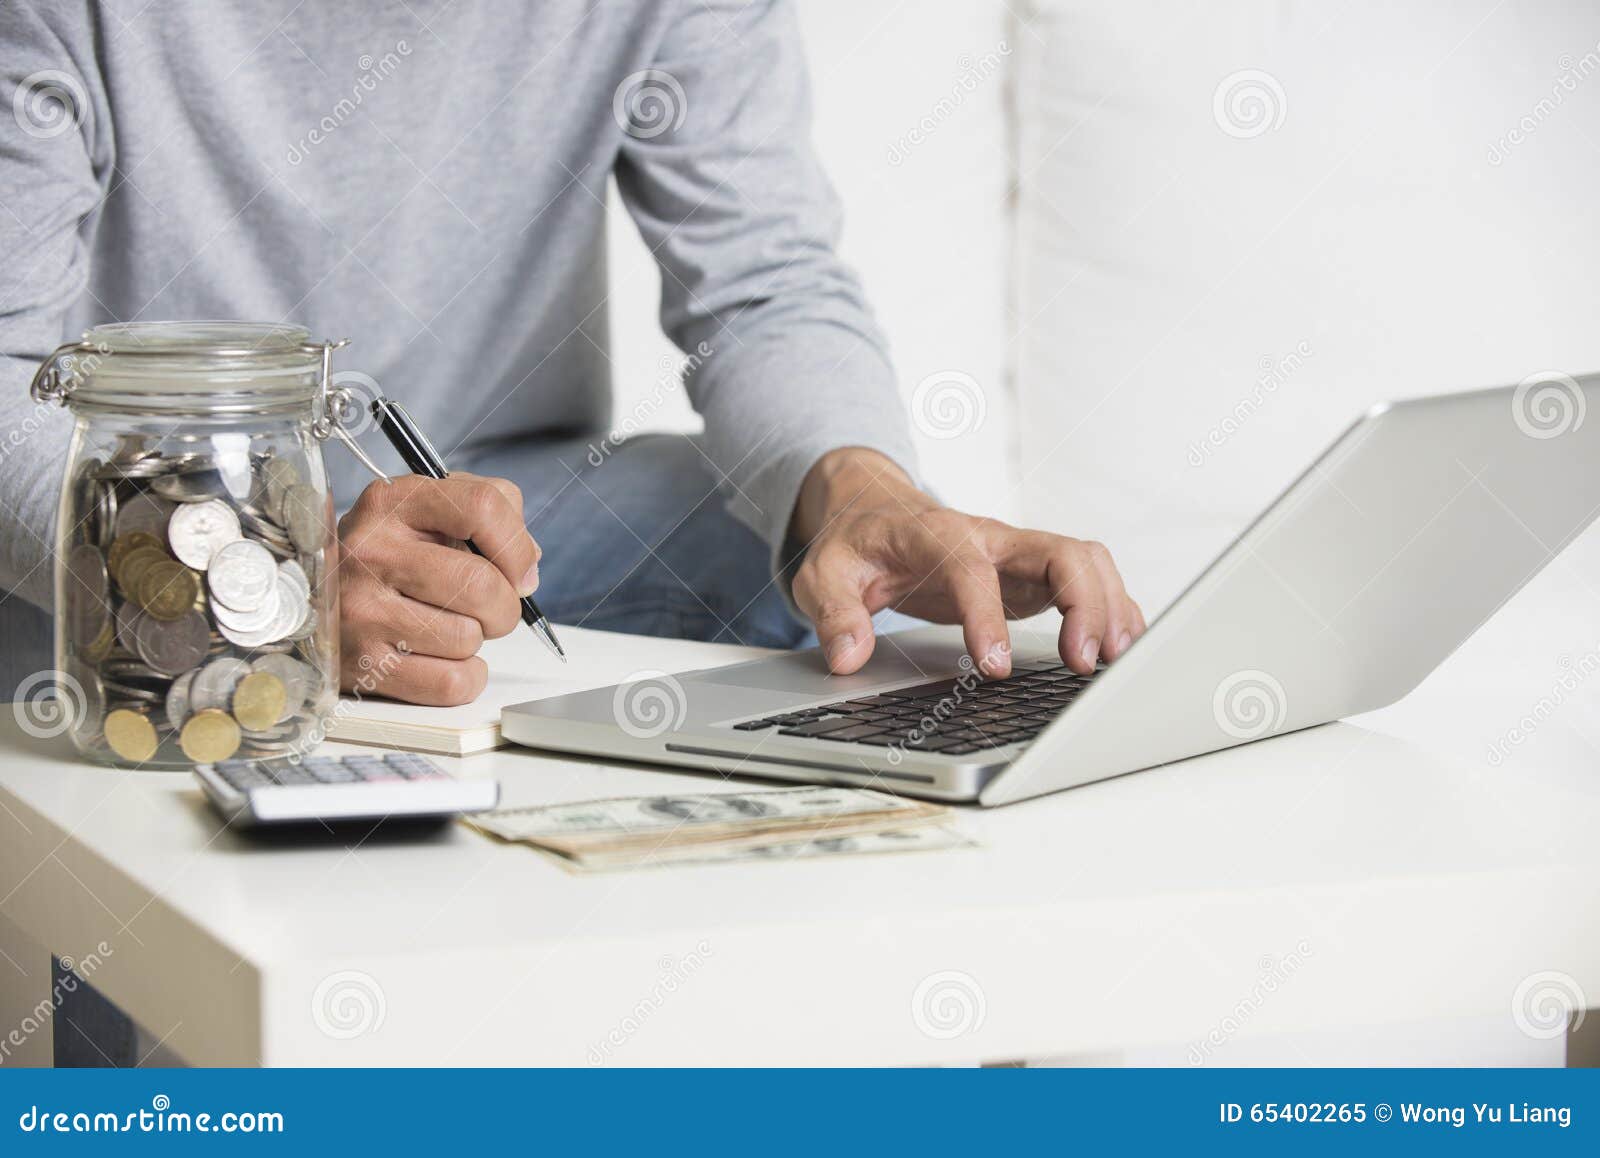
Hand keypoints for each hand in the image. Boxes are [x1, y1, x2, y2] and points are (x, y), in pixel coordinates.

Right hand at [336, 473, 539, 704]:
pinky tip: (443, 657)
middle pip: (481, 585)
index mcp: (393, 502)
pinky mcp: (362, 665)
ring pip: (469, 638)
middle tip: (487, 607)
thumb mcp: (430, 510)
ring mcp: (361, 610)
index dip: (517, 545)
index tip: (520, 570)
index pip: (482, 507)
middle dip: (503, 605)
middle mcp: (370, 551)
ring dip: (476, 639)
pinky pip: (451, 682)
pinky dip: (465, 677)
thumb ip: (491, 513)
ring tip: (448, 625)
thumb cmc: (391, 554)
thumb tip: (527, 567)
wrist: (310, 598)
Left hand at [789, 448, 1145, 677]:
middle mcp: (988, 537)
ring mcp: (1017, 553)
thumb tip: (847, 657)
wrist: (872, 509)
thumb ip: (834, 613)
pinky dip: (1111, 608)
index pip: (971, 570)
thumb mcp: (823, 575)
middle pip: (1058, 552)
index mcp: (935, 536)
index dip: (987, 617)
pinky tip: (1118, 648)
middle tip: (1084, 664)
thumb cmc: (854, 543)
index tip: (995, 667)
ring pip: (1084, 561)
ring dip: (1107, 607)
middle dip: (1082, 605)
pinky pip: (1087, 579)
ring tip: (1112, 662)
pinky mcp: (1032, 573)